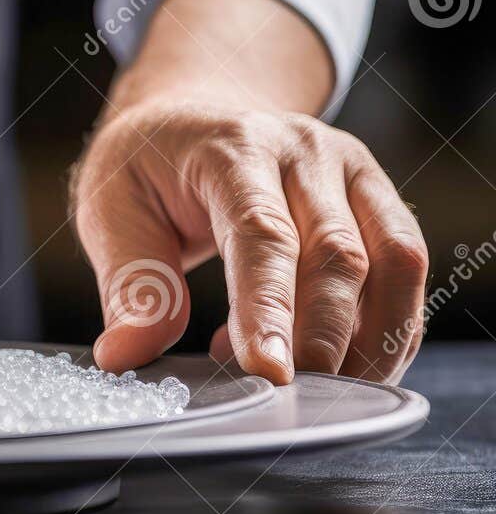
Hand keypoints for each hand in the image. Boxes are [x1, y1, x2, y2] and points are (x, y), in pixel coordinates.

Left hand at [73, 101, 427, 384]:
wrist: (192, 113)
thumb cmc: (148, 163)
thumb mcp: (108, 207)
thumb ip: (129, 280)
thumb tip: (129, 353)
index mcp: (232, 148)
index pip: (260, 233)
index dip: (269, 308)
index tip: (268, 373)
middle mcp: (304, 151)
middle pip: (337, 254)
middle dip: (321, 339)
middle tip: (290, 400)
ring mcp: (351, 170)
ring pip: (394, 262)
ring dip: (370, 340)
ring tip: (321, 391)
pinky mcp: (376, 197)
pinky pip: (405, 268)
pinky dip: (385, 327)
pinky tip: (339, 362)